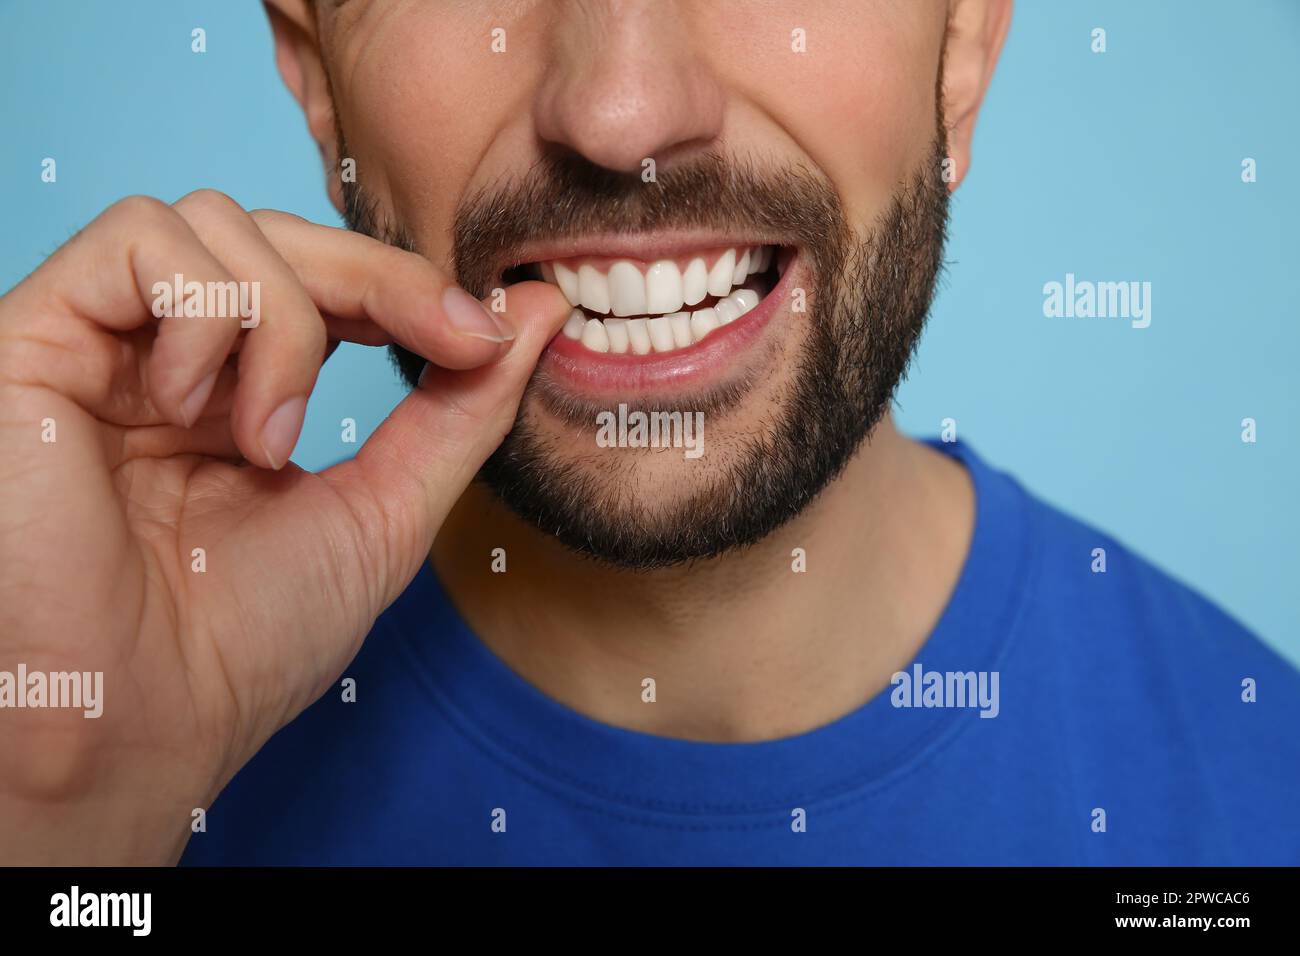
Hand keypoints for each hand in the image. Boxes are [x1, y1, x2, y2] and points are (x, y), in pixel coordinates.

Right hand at [0, 191, 569, 863]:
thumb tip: (536, 312)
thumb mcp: (387, 512)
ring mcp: (103, 346)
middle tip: (448, 339)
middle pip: (282, 236)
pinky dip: (204, 311)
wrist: (137, 721)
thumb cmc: (245, 643)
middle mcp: (167, 361)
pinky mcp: (37, 336)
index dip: (407, 286)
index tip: (483, 332)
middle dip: (382, 279)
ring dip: (286, 323)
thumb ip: (459, 411)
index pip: (326, 284)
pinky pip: (139, 239)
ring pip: (219, 224)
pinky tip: (196, 411)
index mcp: (236, 397)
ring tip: (267, 442)